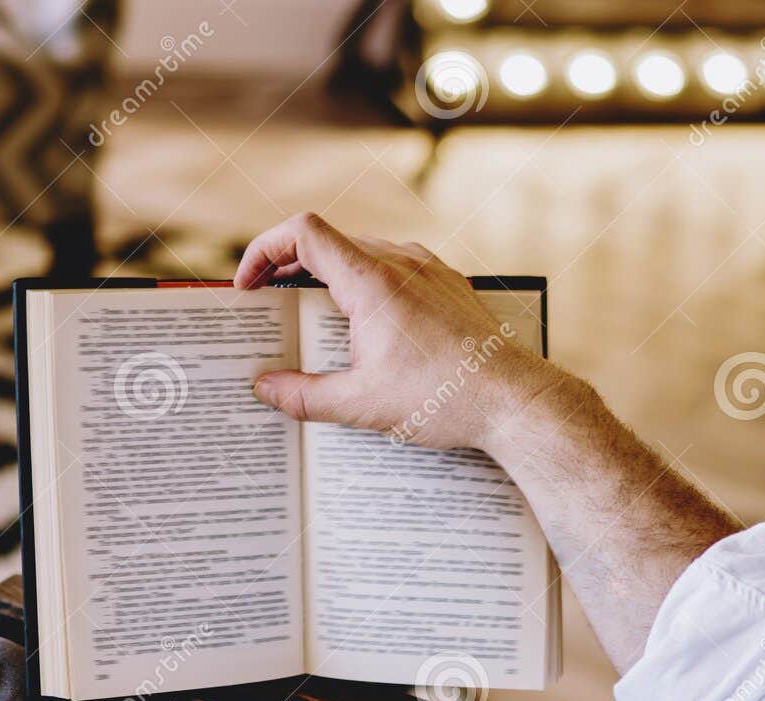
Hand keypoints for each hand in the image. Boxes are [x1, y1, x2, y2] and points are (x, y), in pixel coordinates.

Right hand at [235, 212, 552, 449]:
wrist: (514, 400)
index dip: (263, 250)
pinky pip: (396, 270)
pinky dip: (369, 287)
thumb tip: (265, 389)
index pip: (302, 232)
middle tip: (273, 308)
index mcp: (372, 281)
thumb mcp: (364, 405)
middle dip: (290, 271)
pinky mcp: (449, 285)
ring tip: (318, 321)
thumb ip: (305, 397)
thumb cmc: (445, 398)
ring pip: (363, 254)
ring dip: (331, 279)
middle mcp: (401, 262)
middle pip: (328, 243)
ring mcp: (429, 269)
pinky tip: (370, 328)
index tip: (250, 285)